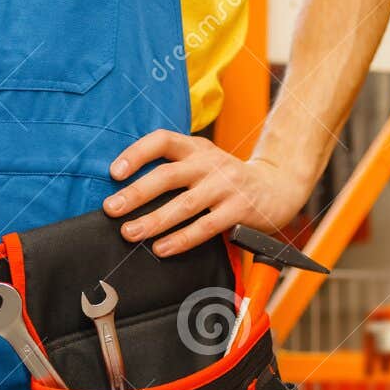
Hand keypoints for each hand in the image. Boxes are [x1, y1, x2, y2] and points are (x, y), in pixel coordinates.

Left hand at [102, 131, 312, 256]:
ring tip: (130, 233)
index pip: (162, 141)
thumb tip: (127, 193)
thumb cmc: (228, 180)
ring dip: (154, 220)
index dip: (137, 153)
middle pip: (168, 175)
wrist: (277, 187)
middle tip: (112, 209)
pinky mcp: (239, 210)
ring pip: (184, 204)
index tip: (114, 171)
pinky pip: (205, 227)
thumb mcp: (204, 164)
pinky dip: (181, 239)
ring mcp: (225, 186)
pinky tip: (162, 248)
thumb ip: (176, 170)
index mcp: (196, 148)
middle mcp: (210, 163)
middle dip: (136, 193)